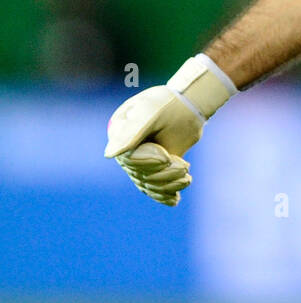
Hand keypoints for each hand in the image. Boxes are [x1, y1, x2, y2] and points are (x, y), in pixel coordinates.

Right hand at [104, 55, 235, 206]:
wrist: (189, 107)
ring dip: (168, 184)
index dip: (147, 161)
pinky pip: (154, 188)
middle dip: (164, 173)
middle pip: (139, 173)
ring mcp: (138, 161)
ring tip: (186, 177)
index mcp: (119, 131)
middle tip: (185, 166)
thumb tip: (109, 154)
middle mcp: (125, 148)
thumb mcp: (152, 112)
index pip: (127, 158)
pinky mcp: (152, 169)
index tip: (166, 157)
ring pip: (148, 183)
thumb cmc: (171, 103)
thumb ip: (133, 131)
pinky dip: (165, 194)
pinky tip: (174, 199)